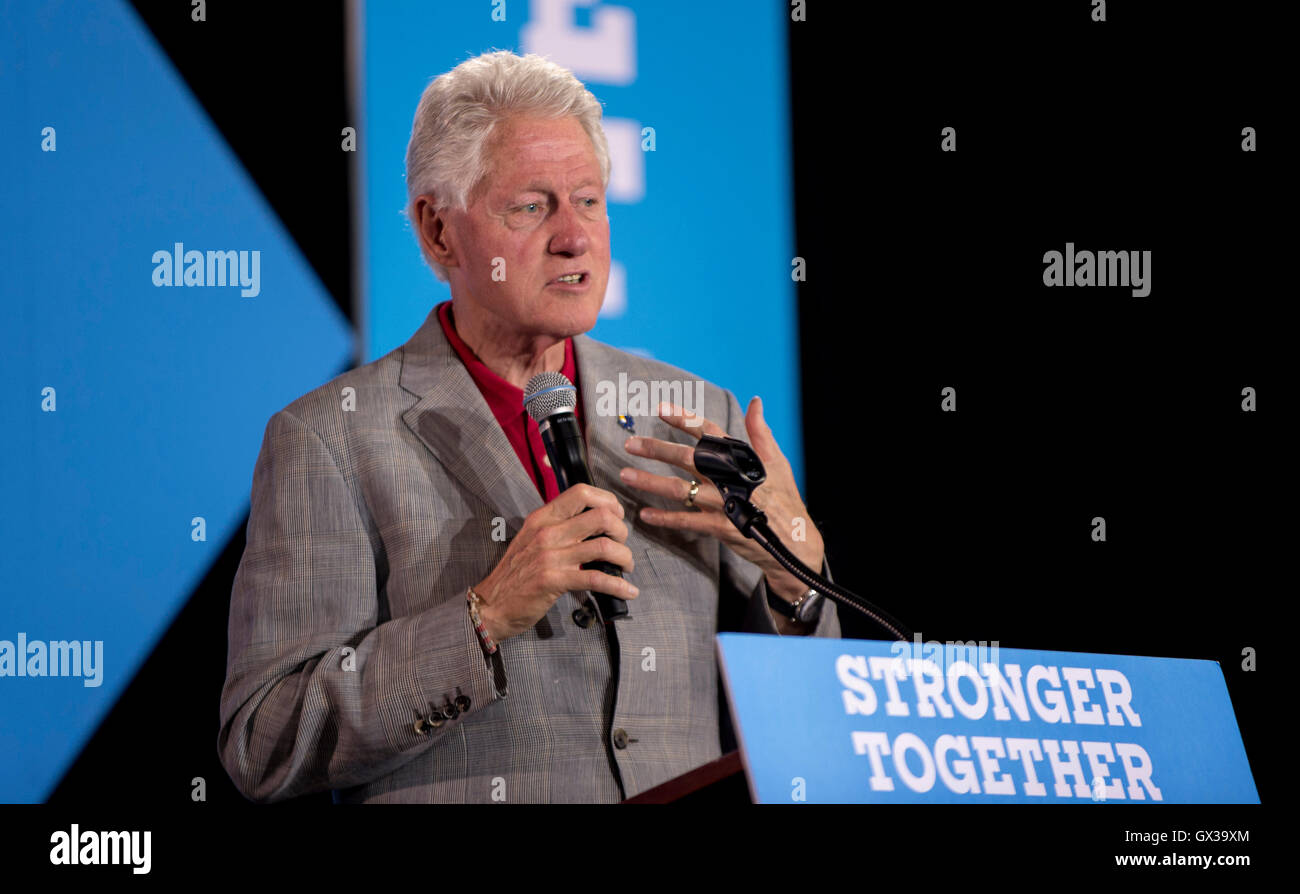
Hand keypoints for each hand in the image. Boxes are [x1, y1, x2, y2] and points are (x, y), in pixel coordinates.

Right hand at [473, 484, 638, 642]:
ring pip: (604, 546)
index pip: (582, 493)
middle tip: (622, 545)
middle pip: (601, 517)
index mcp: (543, 517)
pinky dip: (619, 586)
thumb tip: (591, 523)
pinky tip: (628, 591)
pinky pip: (597, 578)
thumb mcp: (531, 539)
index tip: (617, 516)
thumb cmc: (515, 574)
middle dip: (622, 531)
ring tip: (625, 567)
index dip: (608, 501)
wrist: (491, 604)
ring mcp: (550, 556)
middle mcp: (547, 532)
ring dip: (624, 557)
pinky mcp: (554, 581)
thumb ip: (557, 527)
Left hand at [620, 398, 824, 603]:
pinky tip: (644, 514)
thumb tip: (755, 401)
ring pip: (680, 489)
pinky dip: (665, 518)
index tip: (661, 409)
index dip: (685, 419)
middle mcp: (730, 478)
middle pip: (687, 458)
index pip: (709, 433)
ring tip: (624, 475)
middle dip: (656, 449)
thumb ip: (760, 431)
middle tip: (630, 444)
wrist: (795, 541)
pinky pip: (686, 521)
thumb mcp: (776, 461)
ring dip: (650, 481)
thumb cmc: (784, 498)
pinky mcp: (721, 528)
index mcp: (741, 459)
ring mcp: (724, 503)